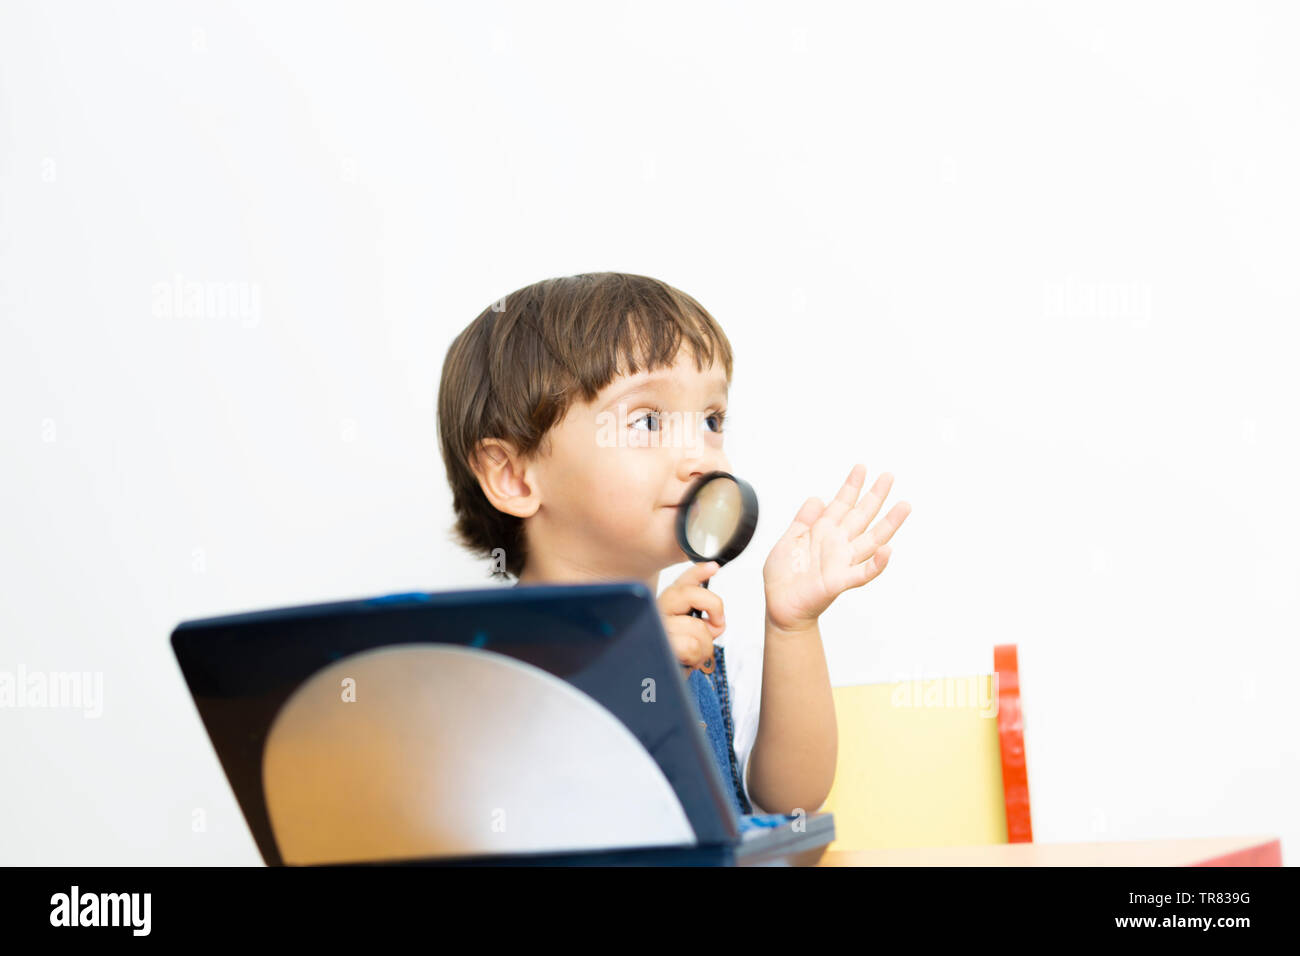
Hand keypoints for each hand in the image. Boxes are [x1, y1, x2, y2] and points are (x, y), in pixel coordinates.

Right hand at [657, 561, 725, 675]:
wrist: (658, 684)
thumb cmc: (676, 659)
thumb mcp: (692, 636)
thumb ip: (702, 622)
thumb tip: (717, 621)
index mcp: (667, 607)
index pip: (682, 583)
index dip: (698, 572)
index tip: (714, 566)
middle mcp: (657, 613)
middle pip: (688, 593)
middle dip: (713, 606)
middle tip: (716, 624)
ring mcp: (655, 629)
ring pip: (695, 627)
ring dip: (704, 647)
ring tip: (694, 655)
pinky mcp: (658, 647)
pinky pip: (690, 646)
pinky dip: (696, 658)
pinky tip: (687, 662)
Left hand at [762, 464, 910, 632]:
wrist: (779, 605)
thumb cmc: (783, 576)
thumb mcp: (788, 540)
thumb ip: (803, 520)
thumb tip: (817, 497)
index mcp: (823, 532)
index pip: (841, 505)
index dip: (851, 487)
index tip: (862, 468)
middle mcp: (837, 544)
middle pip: (861, 516)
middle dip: (874, 496)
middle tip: (889, 476)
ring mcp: (841, 562)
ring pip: (870, 540)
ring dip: (888, 524)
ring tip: (904, 507)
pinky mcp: (839, 581)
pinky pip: (862, 573)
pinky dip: (876, 564)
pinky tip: (888, 551)